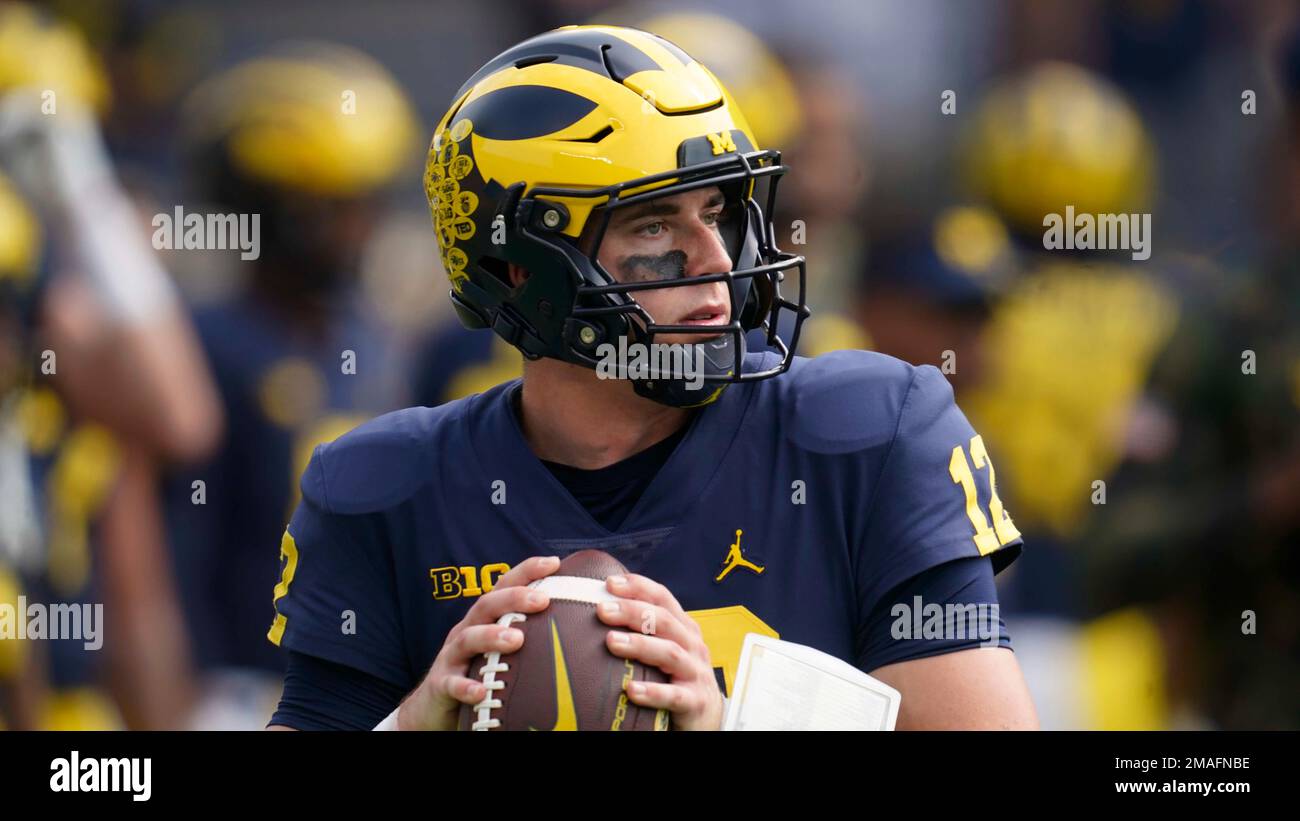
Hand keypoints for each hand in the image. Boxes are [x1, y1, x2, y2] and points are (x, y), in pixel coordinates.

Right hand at [399, 555, 558, 729]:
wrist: (433, 708)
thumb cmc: (478, 674)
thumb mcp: (501, 651)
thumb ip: (530, 637)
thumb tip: (577, 628)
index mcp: (484, 620)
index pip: (504, 587)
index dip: (526, 572)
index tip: (554, 563)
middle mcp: (466, 631)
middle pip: (486, 605)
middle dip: (513, 599)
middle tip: (542, 600)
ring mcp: (451, 657)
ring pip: (467, 639)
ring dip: (491, 636)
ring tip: (517, 640)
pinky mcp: (440, 685)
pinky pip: (451, 684)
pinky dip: (465, 686)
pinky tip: (480, 691)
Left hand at [596, 573, 723, 730]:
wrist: (706, 716)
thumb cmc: (676, 676)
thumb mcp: (664, 648)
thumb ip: (643, 631)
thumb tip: (599, 611)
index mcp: (683, 627)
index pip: (663, 598)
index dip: (639, 587)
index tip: (610, 583)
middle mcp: (692, 645)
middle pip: (664, 621)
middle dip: (633, 612)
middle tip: (603, 610)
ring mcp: (695, 673)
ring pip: (670, 653)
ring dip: (640, 645)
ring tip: (611, 642)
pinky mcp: (695, 701)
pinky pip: (675, 696)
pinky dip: (654, 692)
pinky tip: (632, 689)